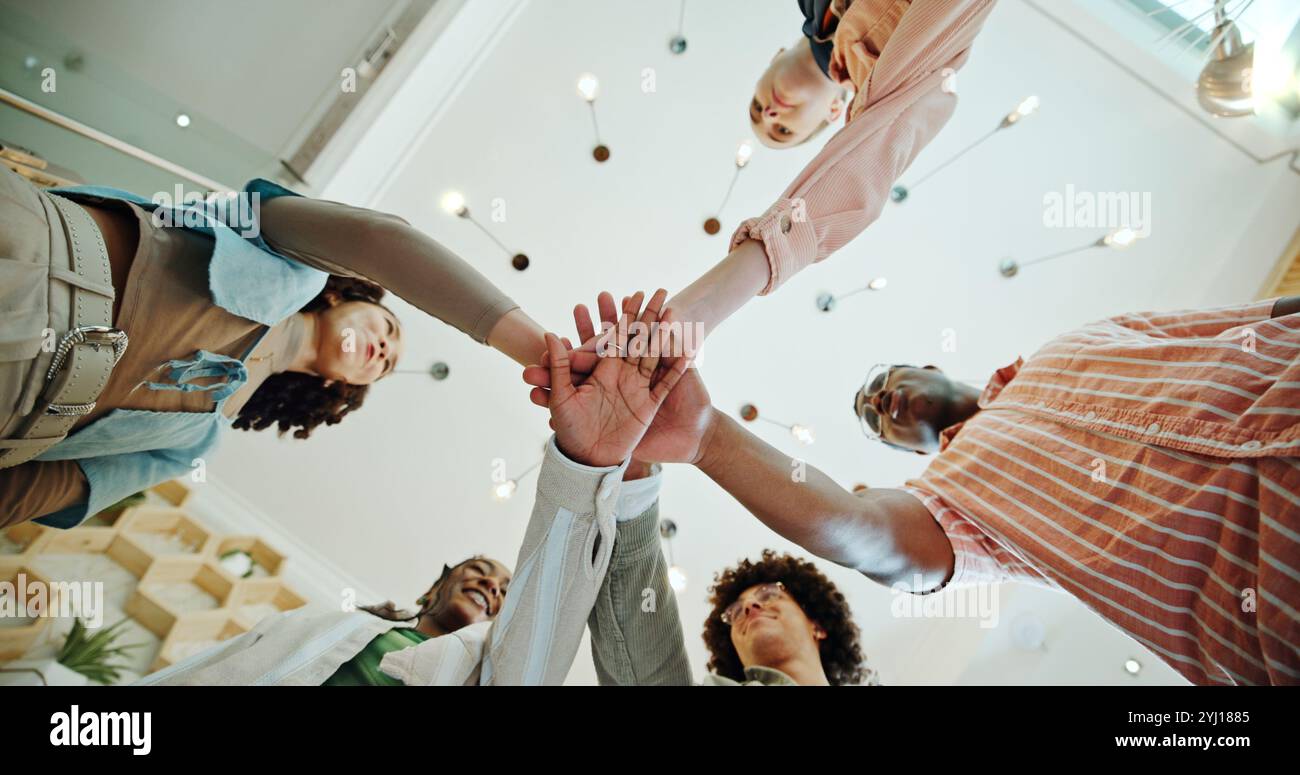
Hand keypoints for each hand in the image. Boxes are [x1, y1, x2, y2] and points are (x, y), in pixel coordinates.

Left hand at [535, 290, 689, 467]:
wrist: (591, 462)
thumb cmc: (572, 433)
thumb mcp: (562, 399)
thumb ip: (559, 368)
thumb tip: (549, 335)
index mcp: (600, 372)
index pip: (611, 338)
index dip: (617, 317)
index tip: (622, 295)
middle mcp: (621, 376)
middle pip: (636, 339)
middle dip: (644, 315)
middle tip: (653, 290)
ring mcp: (638, 388)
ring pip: (653, 353)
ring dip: (662, 332)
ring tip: (671, 308)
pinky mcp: (651, 404)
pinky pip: (667, 381)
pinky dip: (676, 365)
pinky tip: (687, 346)